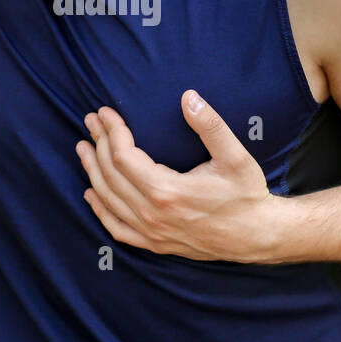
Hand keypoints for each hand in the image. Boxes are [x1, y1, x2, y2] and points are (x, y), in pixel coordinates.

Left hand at [75, 89, 280, 262]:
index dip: (111, 131)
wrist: (257, 236)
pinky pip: (117, 229)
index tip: (105, 112)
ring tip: (83, 148)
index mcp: (167, 192)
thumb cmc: (247, 194)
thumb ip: (211, 126)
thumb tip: (188, 97)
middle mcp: (153, 215)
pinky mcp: (155, 244)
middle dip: (98, 144)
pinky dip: (100, 210)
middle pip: (110, 175)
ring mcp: (152, 233)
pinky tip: (91, 194)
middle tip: (90, 121)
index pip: (123, 157)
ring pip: (109, 200)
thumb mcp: (236, 157)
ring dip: (92, 171)